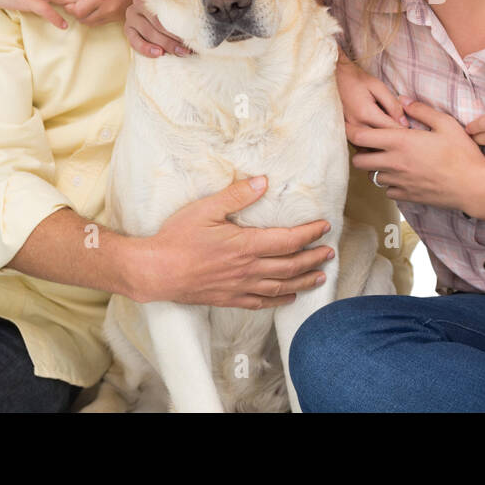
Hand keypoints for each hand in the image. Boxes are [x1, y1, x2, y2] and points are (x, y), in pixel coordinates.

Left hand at [60, 0, 132, 26]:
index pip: (77, 11)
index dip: (70, 6)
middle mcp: (108, 9)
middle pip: (83, 19)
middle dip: (76, 11)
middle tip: (77, 0)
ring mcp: (115, 14)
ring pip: (92, 22)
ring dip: (85, 15)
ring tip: (87, 2)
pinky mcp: (120, 17)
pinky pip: (102, 22)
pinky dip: (95, 16)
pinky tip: (97, 5)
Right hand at [124, 0, 192, 57]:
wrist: (146, 4)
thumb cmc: (167, 4)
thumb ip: (183, 5)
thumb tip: (204, 18)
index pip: (168, 7)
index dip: (183, 22)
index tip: (196, 33)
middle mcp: (139, 1)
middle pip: (159, 22)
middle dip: (176, 37)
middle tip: (190, 47)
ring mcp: (131, 15)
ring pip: (149, 32)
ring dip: (166, 44)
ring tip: (181, 52)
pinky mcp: (127, 28)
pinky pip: (134, 41)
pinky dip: (146, 49)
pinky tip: (158, 54)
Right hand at [127, 175, 333, 306]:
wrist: (155, 272)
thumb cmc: (177, 238)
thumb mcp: (205, 209)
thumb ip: (236, 196)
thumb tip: (262, 182)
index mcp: (245, 245)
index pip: (287, 240)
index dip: (309, 233)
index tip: (324, 227)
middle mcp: (247, 269)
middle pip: (290, 265)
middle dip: (313, 258)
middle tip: (329, 252)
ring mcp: (239, 287)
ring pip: (280, 286)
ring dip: (303, 280)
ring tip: (320, 276)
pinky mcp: (229, 299)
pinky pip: (261, 302)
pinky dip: (279, 300)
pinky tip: (289, 297)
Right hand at [337, 55, 408, 141]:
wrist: (333, 77)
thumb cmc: (356, 79)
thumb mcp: (378, 86)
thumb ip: (392, 104)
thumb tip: (405, 123)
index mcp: (366, 113)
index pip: (392, 130)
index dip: (406, 133)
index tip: (416, 134)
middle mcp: (356, 125)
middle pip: (382, 142)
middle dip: (396, 141)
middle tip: (408, 139)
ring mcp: (349, 131)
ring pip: (370, 147)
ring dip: (382, 145)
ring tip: (395, 140)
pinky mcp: (345, 132)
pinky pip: (361, 145)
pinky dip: (372, 144)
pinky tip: (379, 140)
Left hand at [350, 97, 484, 212]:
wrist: (473, 187)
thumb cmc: (462, 153)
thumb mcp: (446, 123)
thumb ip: (421, 110)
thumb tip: (404, 100)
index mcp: (400, 142)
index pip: (360, 137)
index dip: (354, 131)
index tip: (359, 127)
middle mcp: (394, 163)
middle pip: (358, 161)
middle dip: (362, 152)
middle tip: (375, 146)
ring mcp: (399, 182)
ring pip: (372, 176)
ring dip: (377, 168)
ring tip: (392, 160)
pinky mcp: (406, 196)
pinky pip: (387, 190)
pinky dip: (391, 183)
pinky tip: (404, 175)